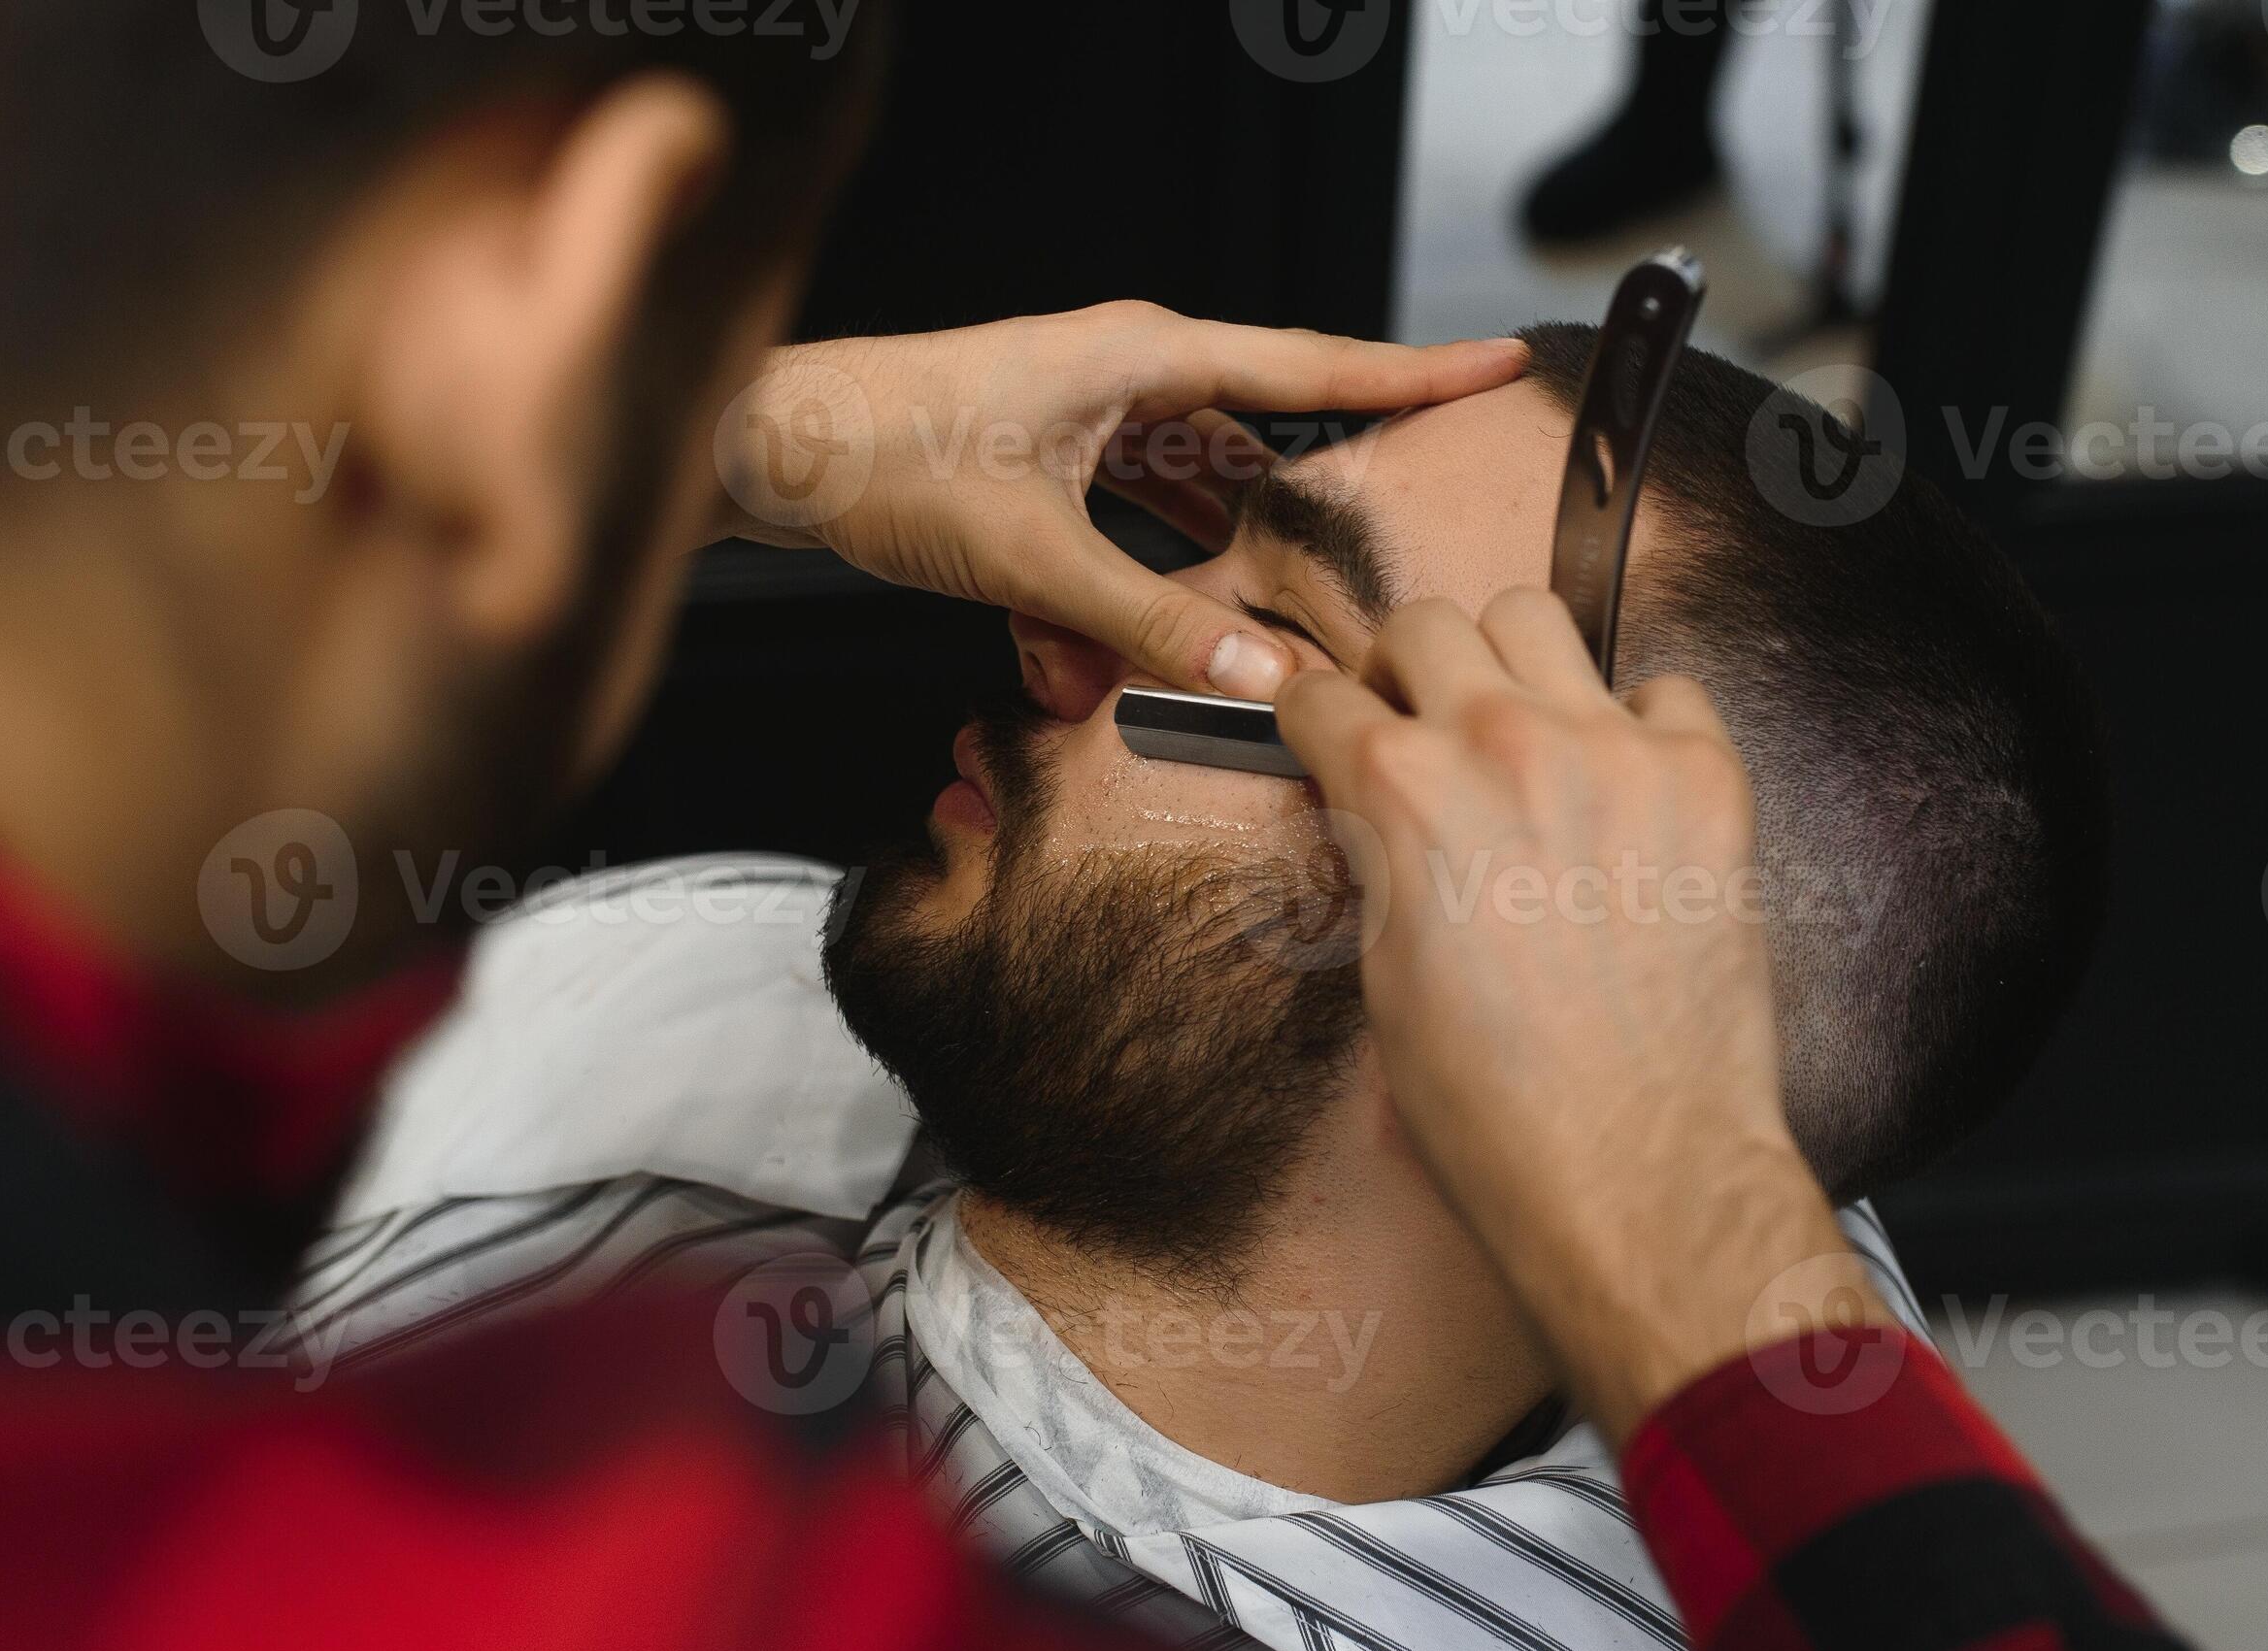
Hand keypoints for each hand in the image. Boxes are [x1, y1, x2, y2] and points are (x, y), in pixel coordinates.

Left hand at [714, 304, 1526, 696]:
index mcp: (1143, 358)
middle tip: (1328, 593)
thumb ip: (1151, 624)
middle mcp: (1121, 377)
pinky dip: (1092, 609)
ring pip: (1166, 521)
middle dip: (1267, 544)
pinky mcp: (1036, 468)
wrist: (767, 457)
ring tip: (1146, 664)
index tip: (1500, 366)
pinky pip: (1106, 543)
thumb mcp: (1034, 558)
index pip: (1313, 364)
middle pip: (1243, 463)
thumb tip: (1258, 676)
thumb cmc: (884, 458)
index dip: (1414, 375)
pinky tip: (1060, 670)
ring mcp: (1077, 423)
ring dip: (1159, 601)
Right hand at [1275, 589, 1873, 1439]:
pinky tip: (1621, 786)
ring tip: (1519, 731)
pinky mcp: (1705, 778)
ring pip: (1536, 618)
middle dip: (1407, 671)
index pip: (1321, 693)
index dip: (1317, 723)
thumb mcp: (1379, 970)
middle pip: (1429, 623)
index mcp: (1398, 793)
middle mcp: (1502, 744)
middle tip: (1421, 726)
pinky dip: (1634, 720)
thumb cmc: (1495, 1106)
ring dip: (1510, 664)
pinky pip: (1663, 688)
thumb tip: (1376, 809)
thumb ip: (1376, 853)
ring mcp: (1614, 749)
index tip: (1333, 737)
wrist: (1632, 1167)